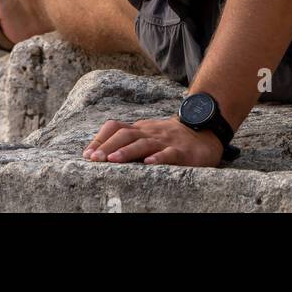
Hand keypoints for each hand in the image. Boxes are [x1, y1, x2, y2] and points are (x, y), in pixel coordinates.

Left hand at [82, 115, 224, 166]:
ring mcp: (165, 141)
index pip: (116, 128)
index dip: (100, 138)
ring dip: (127, 151)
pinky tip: (149, 163)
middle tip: (94, 159)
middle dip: (107, 146)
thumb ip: (129, 139)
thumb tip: (99, 151)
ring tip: (112, 160)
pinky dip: (158, 158)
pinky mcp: (181, 151)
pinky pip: (169, 154)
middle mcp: (150, 132)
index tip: (87, 153)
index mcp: (140, 129)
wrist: (204, 131)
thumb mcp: (148, 134)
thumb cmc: (171, 137)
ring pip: (144, 144)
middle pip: (126, 135)